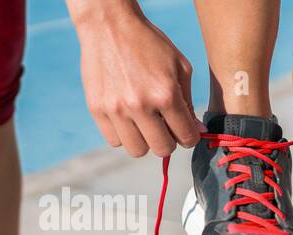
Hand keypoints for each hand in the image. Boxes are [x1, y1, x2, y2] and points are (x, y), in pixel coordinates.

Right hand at [69, 0, 201, 157]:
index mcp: (165, 94)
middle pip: (162, 149)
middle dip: (168, 140)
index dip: (189, 136)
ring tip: (144, 121)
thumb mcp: (179, 66)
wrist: (109, 26)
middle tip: (164, 126)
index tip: (185, 130)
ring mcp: (116, 110)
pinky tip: (127, 116)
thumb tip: (196, 131)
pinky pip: (115, 141)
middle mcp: (140, 105)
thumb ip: (188, 101)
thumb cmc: (149, 44)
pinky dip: (123, 134)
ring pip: (137, 150)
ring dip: (144, 140)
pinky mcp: (97, 110)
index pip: (186, 137)